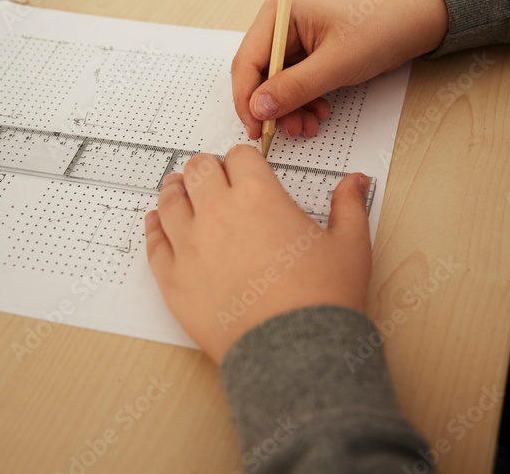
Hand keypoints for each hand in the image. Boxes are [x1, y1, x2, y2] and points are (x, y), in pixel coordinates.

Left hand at [145, 145, 372, 363]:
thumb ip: (350, 206)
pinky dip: (155, 228)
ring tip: (178, 190)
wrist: (294, 352)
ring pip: (170, 201)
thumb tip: (356, 181)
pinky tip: (157, 222)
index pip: (239, 156)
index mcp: (259, 195)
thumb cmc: (322, 298)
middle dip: (207, 169)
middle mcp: (218, 213)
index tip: (245, 170)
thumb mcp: (350, 245)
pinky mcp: (173, 279)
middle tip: (211, 178)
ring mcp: (190, 246)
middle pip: (198, 170)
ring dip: (176, 191)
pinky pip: (154, 243)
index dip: (243, 161)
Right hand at [232, 0, 448, 139]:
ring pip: (274, 87)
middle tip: (287, 131)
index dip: (246, 98)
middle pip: (257, 77)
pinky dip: (301, 105)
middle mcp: (278, 27)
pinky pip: (292, 88)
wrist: (410, 26)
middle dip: (271, 108)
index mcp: (278, 14)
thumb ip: (295, 87)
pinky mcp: (306, 59)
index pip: (246, 62)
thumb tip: (259, 108)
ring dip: (288, 111)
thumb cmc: (378, 29)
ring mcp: (292, 45)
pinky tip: (319, 113)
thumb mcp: (336, 63)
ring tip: (309, 126)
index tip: (257, 126)